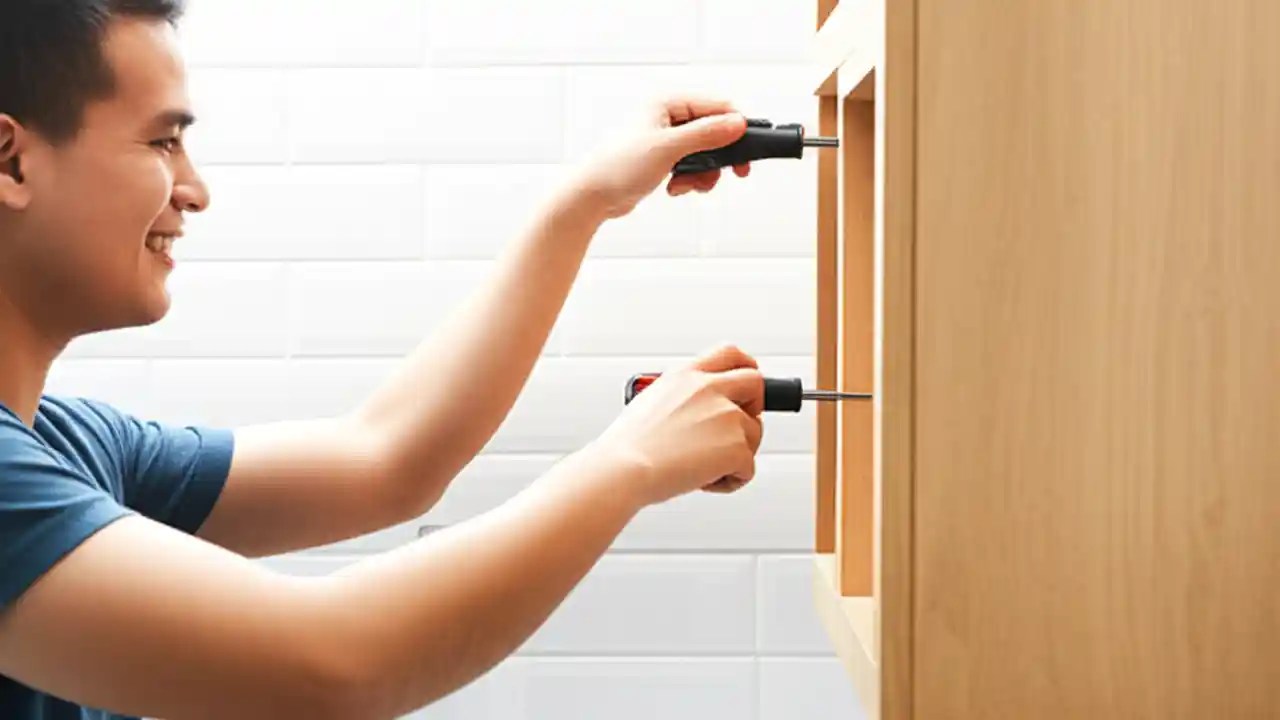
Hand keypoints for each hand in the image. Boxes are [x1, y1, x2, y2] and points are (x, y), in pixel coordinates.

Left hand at [565, 98, 752, 219]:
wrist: (591, 197)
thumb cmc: (617, 167)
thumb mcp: (668, 148)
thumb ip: (705, 135)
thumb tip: (737, 124)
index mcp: (666, 103)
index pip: (716, 106)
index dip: (734, 128)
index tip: (745, 151)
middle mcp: (666, 116)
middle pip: (713, 131)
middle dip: (718, 156)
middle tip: (731, 173)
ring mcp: (664, 138)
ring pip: (704, 152)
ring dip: (703, 172)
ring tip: (688, 184)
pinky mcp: (661, 158)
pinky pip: (690, 166)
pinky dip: (689, 179)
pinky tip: (675, 187)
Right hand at [588, 345, 765, 507]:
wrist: (622, 469)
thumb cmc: (628, 446)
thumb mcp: (652, 401)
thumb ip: (683, 397)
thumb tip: (699, 413)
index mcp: (687, 374)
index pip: (730, 353)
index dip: (745, 367)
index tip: (745, 384)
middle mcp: (710, 388)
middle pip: (756, 385)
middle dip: (753, 407)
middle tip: (734, 429)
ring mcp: (727, 416)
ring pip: (753, 434)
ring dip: (734, 454)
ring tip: (700, 466)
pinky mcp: (737, 447)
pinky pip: (747, 469)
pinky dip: (728, 481)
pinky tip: (701, 481)